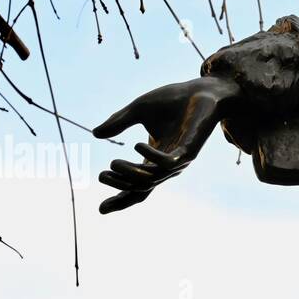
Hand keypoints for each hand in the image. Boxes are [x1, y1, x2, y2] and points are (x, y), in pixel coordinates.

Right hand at [93, 74, 240, 213]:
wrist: (202, 89)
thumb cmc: (173, 100)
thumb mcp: (139, 109)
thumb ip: (119, 122)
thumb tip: (96, 134)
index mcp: (154, 158)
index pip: (137, 186)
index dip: (120, 199)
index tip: (101, 209)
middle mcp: (167, 164)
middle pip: (141, 188)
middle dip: (120, 186)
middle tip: (102, 175)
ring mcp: (179, 159)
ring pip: (151, 179)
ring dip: (130, 174)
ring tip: (113, 163)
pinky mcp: (189, 150)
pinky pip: (168, 163)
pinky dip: (151, 158)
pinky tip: (136, 145)